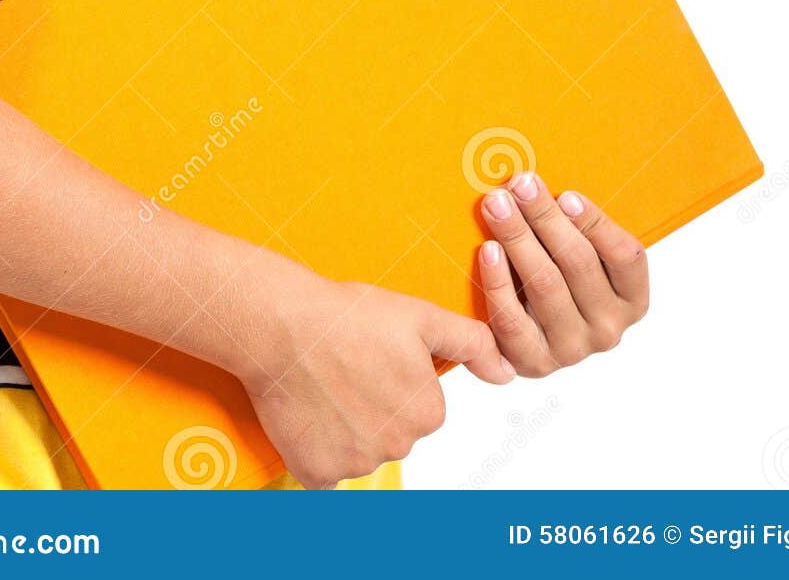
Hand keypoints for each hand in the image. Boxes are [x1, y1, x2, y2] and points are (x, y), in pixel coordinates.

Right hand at [238, 262, 515, 488]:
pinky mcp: (317, 474)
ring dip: (347, 425)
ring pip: (360, 449)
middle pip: (393, 430)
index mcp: (426, 412)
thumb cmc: (348, 314)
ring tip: (325, 383)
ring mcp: (356, 464)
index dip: (399, 377)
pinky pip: (326, 469)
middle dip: (376, 403)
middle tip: (348, 366)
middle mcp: (397, 446)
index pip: (423, 405)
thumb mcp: (419, 315)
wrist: (280, 324)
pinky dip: (318, 446)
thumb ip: (471, 343)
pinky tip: (310, 410)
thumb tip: (508, 374)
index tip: (373, 354)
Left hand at [477, 171, 648, 374]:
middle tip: (519, 184)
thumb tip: (541, 180)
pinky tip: (487, 249)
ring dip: (518, 237)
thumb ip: (576, 224)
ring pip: (544, 284)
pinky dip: (498, 281)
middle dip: (545, 217)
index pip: (625, 257)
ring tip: (497, 204)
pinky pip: (511, 318)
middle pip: (578, 263)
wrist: (531, 334)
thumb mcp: (581, 253)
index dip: (596, 223)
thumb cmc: (560, 274)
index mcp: (633, 300)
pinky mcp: (532, 362)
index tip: (565, 194)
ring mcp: (572, 350)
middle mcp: (608, 330)